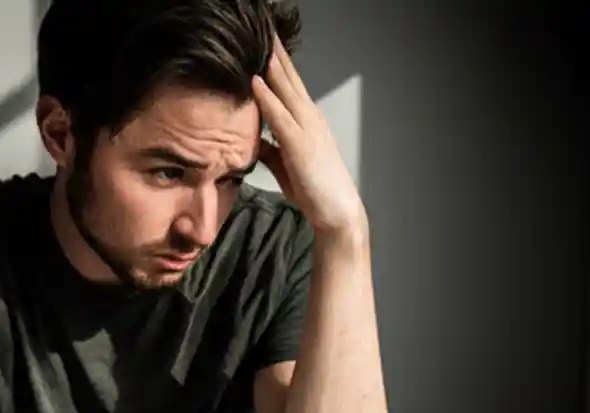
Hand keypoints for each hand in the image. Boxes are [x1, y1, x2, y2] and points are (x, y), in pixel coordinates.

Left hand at [252, 34, 366, 239]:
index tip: (263, 40)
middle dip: (274, 51)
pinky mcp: (300, 144)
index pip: (288, 83)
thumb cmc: (314, 189)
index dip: (275, 60)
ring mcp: (306, 128)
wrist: (336, 211)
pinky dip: (266, 97)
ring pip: (284, 88)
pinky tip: (255, 80)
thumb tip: (252, 140)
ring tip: (258, 39)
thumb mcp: (286, 164)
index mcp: (306, 120)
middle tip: (262, 25)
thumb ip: (270, 148)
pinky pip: (279, 116)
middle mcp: (308, 117)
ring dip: (270, 64)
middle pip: (287, 76)